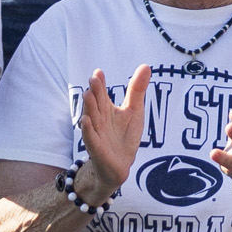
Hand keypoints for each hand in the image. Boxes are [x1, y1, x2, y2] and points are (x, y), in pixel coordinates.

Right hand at [76, 64, 149, 204]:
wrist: (119, 165)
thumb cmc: (124, 136)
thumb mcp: (134, 111)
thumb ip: (136, 89)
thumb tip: (145, 65)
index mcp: (106, 109)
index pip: (102, 94)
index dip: (100, 84)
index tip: (99, 72)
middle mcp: (99, 120)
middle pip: (96, 104)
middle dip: (94, 92)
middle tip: (93, 79)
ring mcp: (97, 134)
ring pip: (91, 119)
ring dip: (89, 108)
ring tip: (88, 95)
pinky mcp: (98, 149)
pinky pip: (91, 139)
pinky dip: (89, 130)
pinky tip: (86, 121)